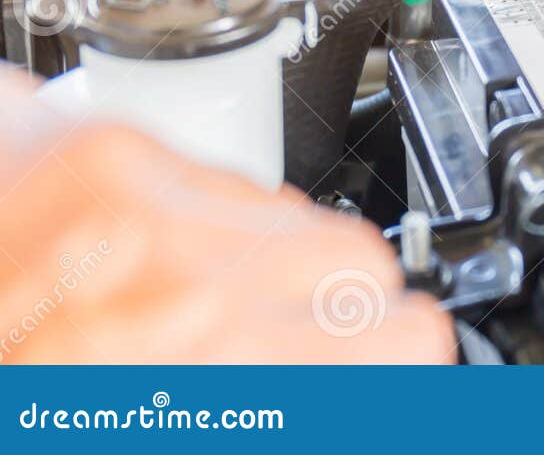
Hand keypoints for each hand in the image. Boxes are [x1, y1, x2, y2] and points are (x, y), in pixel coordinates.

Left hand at [0, 72, 452, 362]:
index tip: (378, 388)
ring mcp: (151, 205)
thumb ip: (249, 395)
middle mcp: (182, 276)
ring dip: (294, 279)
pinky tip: (170, 280)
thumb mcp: (116, 414)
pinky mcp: (119, 157)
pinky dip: (234, 238)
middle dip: (352, 327)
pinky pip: (243, 194)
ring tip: (221, 330)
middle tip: (299, 370)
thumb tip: (324, 379)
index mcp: (191, 368)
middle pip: (368, 275)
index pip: (399, 342)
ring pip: (312, 224)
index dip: (398, 373)